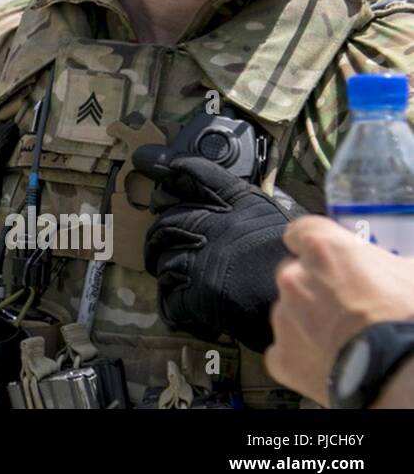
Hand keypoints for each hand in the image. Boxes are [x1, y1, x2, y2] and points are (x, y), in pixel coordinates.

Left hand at [133, 145, 297, 351]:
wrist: (315, 307)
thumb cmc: (310, 266)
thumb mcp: (292, 226)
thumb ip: (261, 214)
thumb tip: (251, 212)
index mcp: (242, 204)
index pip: (198, 174)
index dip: (177, 169)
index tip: (163, 167)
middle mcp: (215, 224)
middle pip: (170, 216)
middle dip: (160, 223)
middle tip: (158, 232)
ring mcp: (201, 255)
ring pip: (163, 252)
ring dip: (159, 260)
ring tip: (160, 265)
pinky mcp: (196, 289)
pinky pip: (170, 292)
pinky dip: (170, 299)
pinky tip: (177, 301)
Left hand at [266, 216, 413, 405]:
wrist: (403, 371)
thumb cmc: (408, 317)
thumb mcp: (411, 274)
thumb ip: (390, 263)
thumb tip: (397, 266)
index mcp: (322, 249)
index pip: (300, 233)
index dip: (313, 246)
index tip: (324, 257)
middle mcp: (294, 278)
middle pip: (293, 274)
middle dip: (313, 287)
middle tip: (344, 305)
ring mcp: (284, 317)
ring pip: (289, 313)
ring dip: (308, 321)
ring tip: (343, 337)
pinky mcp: (282, 356)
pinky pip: (285, 350)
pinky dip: (302, 354)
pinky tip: (329, 361)